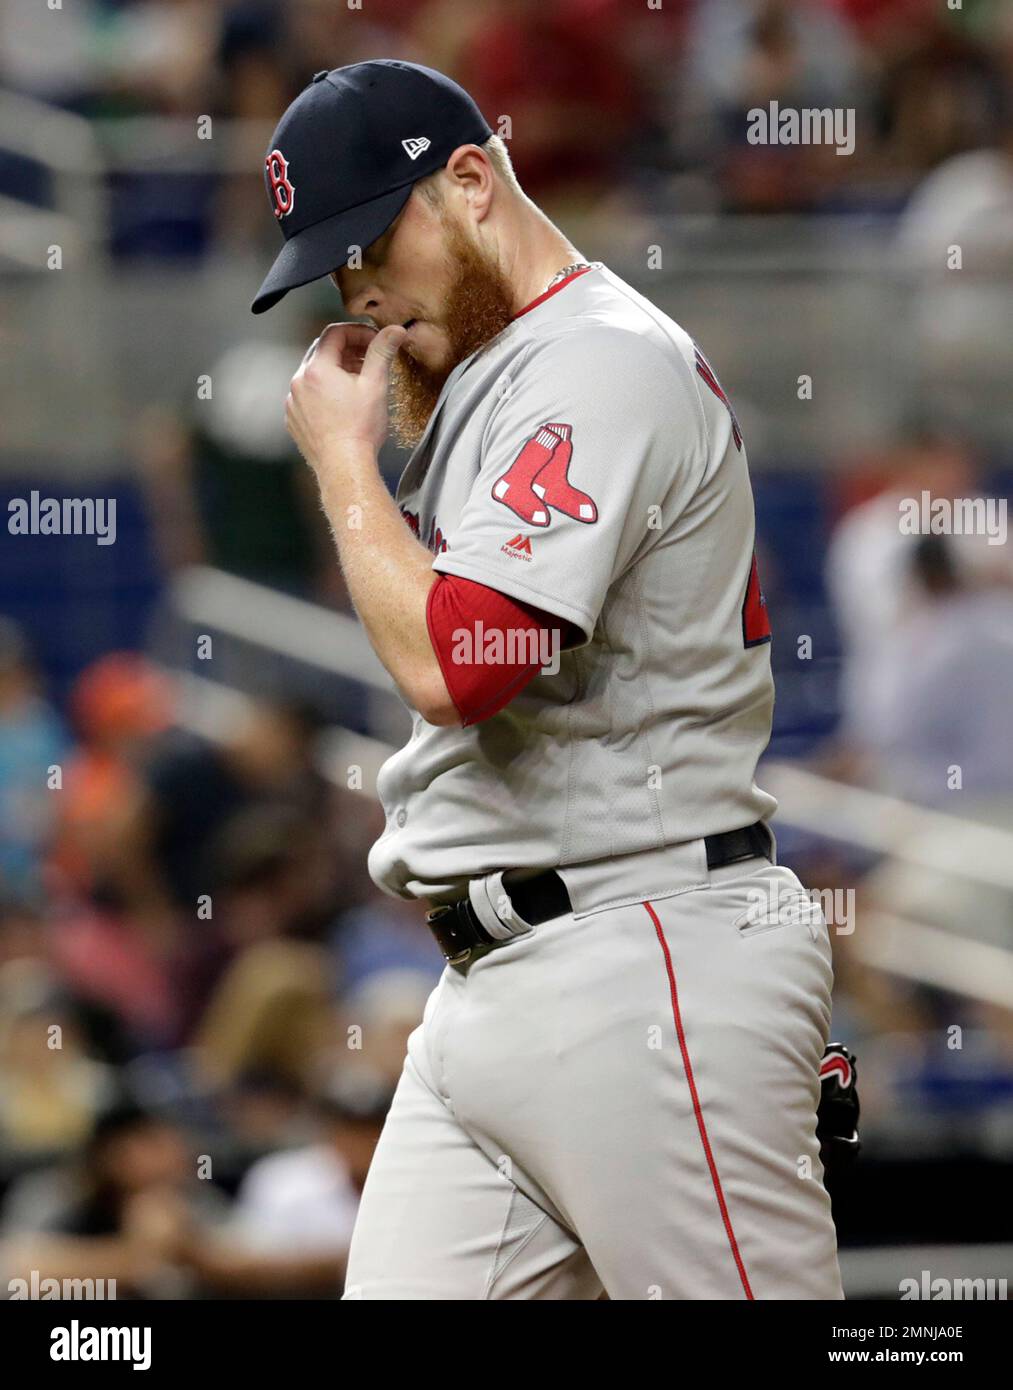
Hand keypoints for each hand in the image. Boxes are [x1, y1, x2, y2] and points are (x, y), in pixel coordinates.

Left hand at [285, 322, 406, 465]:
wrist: (344, 467)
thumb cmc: (360, 429)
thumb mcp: (375, 385)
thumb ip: (382, 352)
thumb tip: (394, 330)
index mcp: (317, 369)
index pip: (334, 333)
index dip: (357, 333)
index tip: (374, 342)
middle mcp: (298, 382)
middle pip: (322, 352)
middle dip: (347, 352)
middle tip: (368, 362)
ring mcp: (293, 402)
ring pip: (313, 375)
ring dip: (334, 373)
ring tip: (357, 386)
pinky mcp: (294, 420)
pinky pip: (306, 397)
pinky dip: (322, 394)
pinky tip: (341, 407)